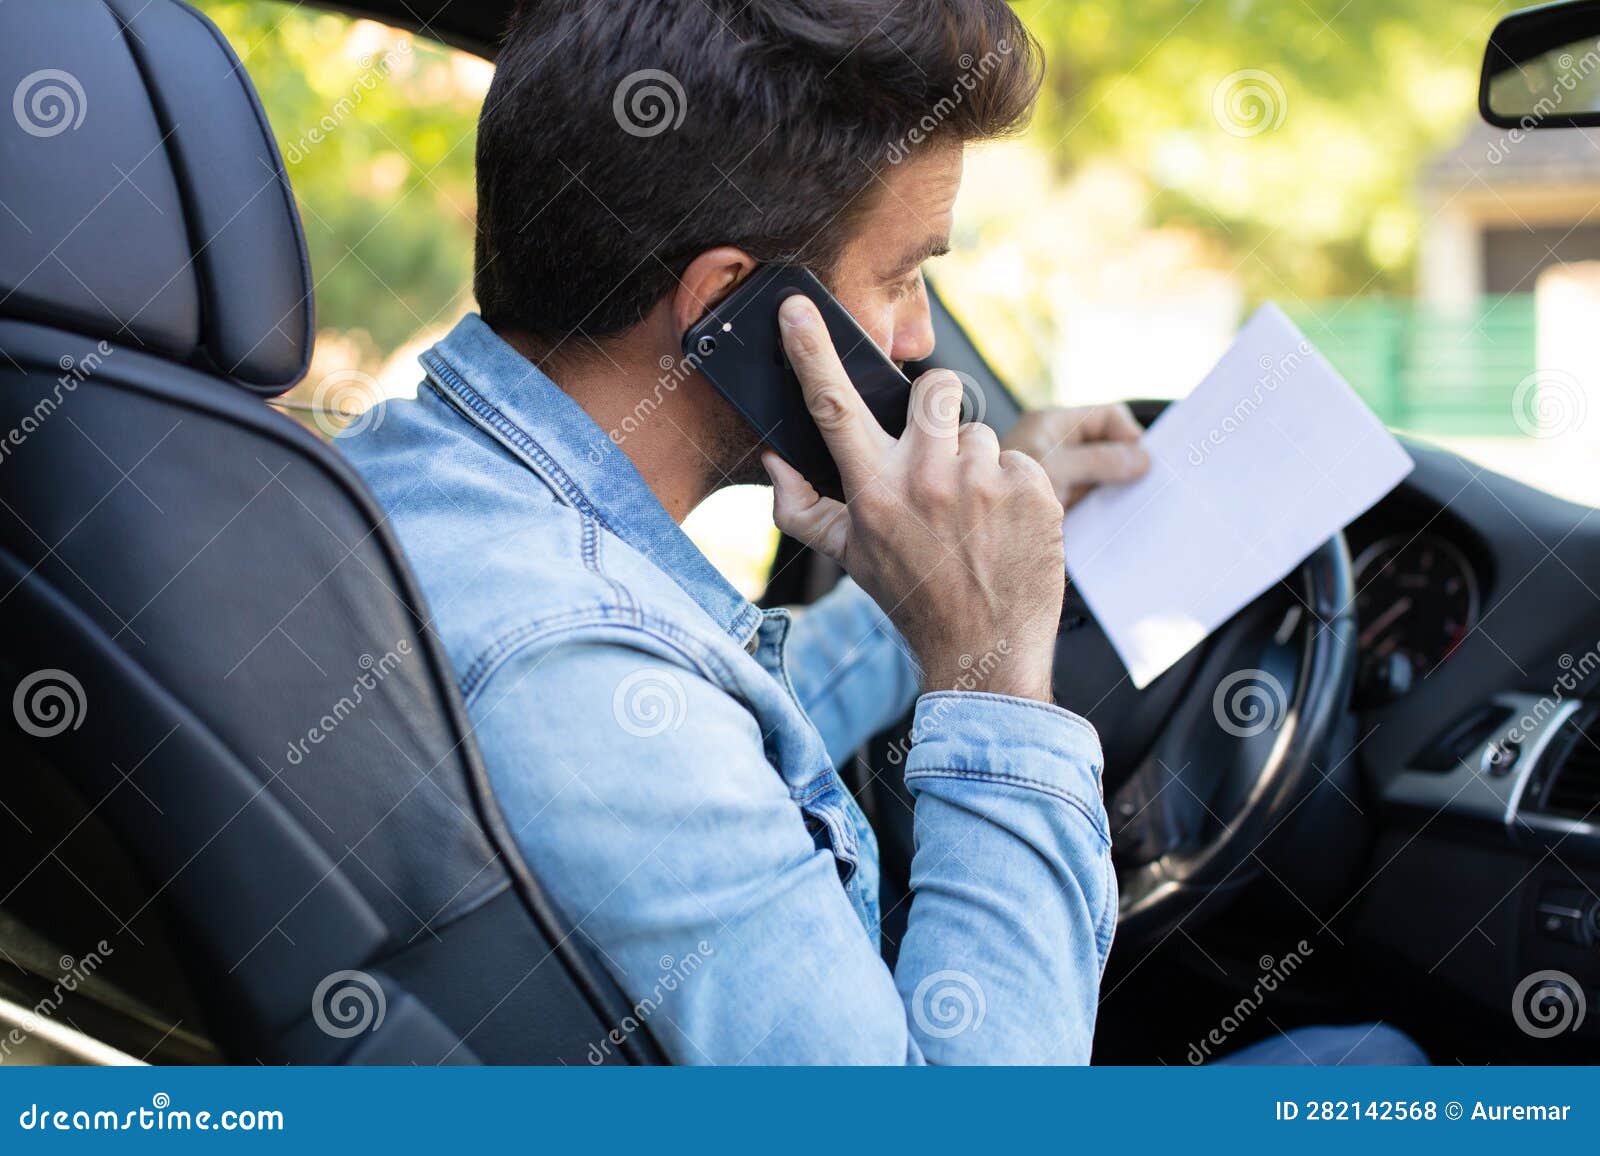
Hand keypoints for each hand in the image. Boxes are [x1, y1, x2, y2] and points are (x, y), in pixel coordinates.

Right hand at [762, 296, 1064, 703]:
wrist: (985, 649)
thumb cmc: (913, 599)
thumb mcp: (849, 557)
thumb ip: (802, 507)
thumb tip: (772, 459)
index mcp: (873, 491)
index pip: (833, 406)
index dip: (810, 350)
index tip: (797, 309)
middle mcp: (926, 479)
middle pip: (934, 388)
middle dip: (937, 410)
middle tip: (939, 454)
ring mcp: (983, 482)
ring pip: (980, 430)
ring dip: (977, 465)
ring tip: (974, 515)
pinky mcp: (1033, 489)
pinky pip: (1019, 460)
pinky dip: (1014, 489)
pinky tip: (1004, 527)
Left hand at [999, 404, 1149, 507]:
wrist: (978, 555)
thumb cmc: (1000, 501)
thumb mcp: (1055, 472)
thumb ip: (1099, 461)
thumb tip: (1142, 458)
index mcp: (1049, 426)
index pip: (1107, 417)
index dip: (1130, 435)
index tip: (1144, 463)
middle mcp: (1051, 446)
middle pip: (1106, 444)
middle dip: (1125, 462)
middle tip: (1144, 487)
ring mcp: (1053, 475)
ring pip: (1099, 472)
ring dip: (1115, 486)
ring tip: (1129, 506)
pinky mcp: (1053, 504)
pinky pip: (1089, 497)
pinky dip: (1103, 505)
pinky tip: (1111, 521)